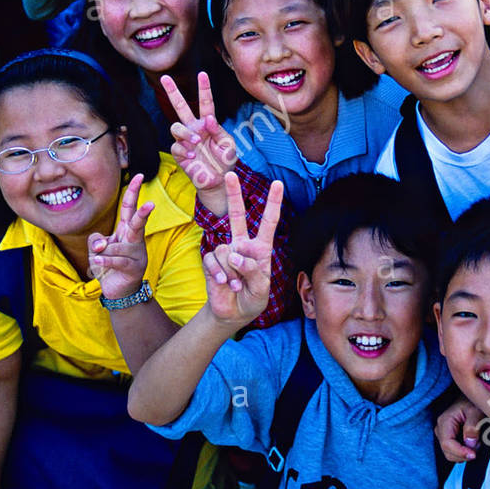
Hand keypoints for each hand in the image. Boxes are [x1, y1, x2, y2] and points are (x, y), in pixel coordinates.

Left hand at [88, 172, 154, 299]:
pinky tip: (96, 263)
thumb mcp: (97, 249)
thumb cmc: (108, 265)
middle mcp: (134, 240)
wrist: (118, 290)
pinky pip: (115, 260)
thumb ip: (96, 240)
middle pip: (138, 223)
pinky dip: (102, 261)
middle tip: (151, 204)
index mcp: (126, 231)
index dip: (134, 191)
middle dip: (143, 213)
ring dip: (102, 252)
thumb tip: (99, 243)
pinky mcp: (133, 268)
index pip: (130, 207)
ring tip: (97, 259)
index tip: (138, 175)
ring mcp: (136, 254)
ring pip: (116, 246)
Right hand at [162, 71, 238, 209]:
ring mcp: (185, 140)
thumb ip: (219, 131)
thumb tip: (208, 118)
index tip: (202, 74)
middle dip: (173, 92)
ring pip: (176, 126)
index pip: (205, 103)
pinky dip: (185, 150)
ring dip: (185, 133)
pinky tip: (194, 156)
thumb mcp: (228, 145)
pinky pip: (176, 146)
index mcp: (208, 124)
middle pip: (180, 107)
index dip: (204, 88)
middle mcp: (194, 128)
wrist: (218, 181)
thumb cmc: (225, 161)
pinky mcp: (179, 153)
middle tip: (164, 77)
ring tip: (196, 141)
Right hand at [201, 171, 283, 325]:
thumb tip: (236, 255)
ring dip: (233, 272)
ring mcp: (226, 252)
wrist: (232, 313)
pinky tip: (224, 284)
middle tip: (229, 175)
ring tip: (237, 285)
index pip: (268, 222)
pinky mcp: (211, 261)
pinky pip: (213, 261)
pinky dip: (220, 274)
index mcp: (261, 249)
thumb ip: (253, 271)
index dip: (273, 203)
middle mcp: (243, 245)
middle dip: (233, 195)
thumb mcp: (261, 288)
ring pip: (227, 251)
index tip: (278, 184)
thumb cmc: (252, 298)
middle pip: (237, 215)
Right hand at [434, 397, 482, 461]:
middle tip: (478, 445)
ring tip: (476, 441)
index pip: (447, 445)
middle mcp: (440, 429)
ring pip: (451, 454)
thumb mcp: (476, 411)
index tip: (474, 455)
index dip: (460, 453)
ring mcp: (443, 435)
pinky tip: (472, 441)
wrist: (471, 398)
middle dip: (464, 454)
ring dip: (465, 453)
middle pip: (448, 453)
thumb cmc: (473, 403)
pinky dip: (464, 451)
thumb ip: (473, 427)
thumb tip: (469, 444)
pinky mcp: (448, 438)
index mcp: (445, 422)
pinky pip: (455, 451)